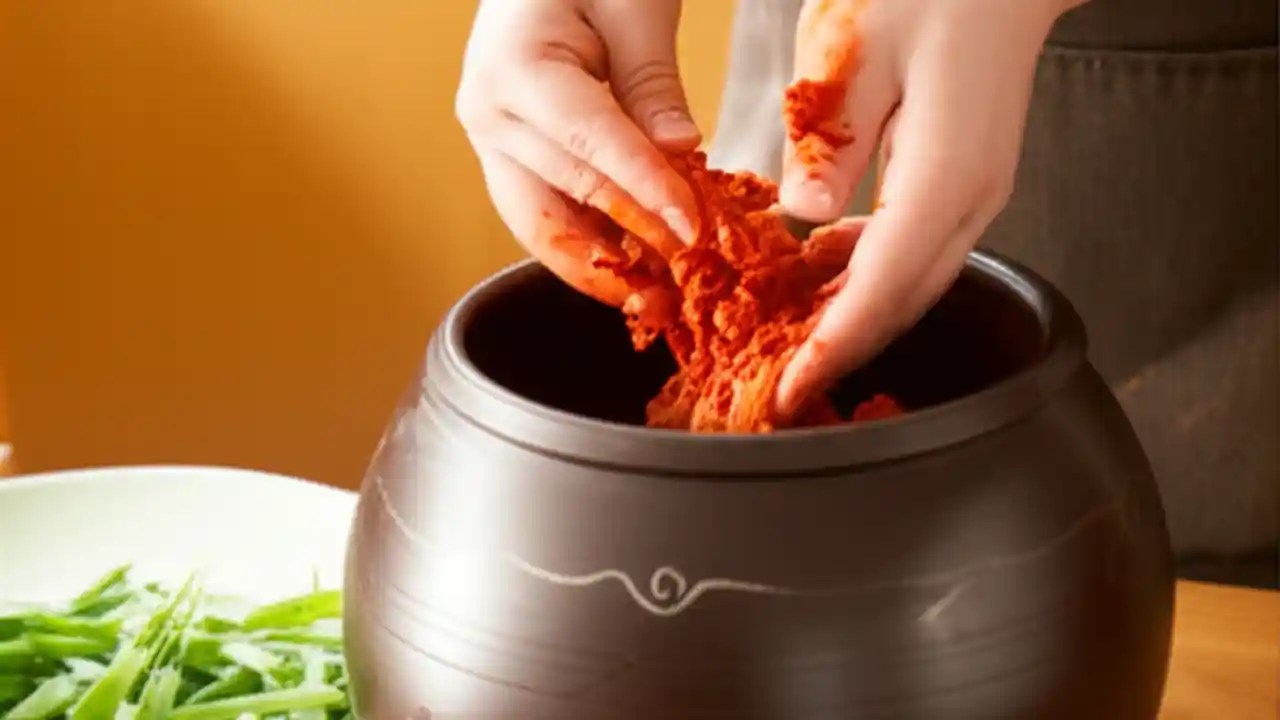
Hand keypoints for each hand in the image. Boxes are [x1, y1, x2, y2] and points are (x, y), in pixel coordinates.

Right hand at [455, 0, 699, 309]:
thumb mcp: (635, 6)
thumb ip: (652, 84)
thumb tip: (677, 154)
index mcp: (514, 69)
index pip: (590, 146)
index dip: (644, 192)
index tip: (693, 230)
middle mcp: (488, 113)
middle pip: (565, 195)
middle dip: (631, 242)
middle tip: (688, 279)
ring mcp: (490, 138)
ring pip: (543, 221)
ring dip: (600, 264)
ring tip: (656, 295)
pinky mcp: (507, 153)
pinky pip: (545, 210)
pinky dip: (588, 241)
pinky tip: (631, 266)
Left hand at [774, 0, 1083, 417]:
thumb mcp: (852, 49)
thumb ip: (828, 139)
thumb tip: (805, 214)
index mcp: (944, 174)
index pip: (880, 288)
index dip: (831, 348)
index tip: (788, 391)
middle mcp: (972, 199)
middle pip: (901, 304)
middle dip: (840, 354)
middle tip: (779, 390)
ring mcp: (978, 194)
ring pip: (911, 286)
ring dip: (854, 322)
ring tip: (791, 346)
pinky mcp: (967, 182)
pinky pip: (914, 252)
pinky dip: (869, 280)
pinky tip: (824, 275)